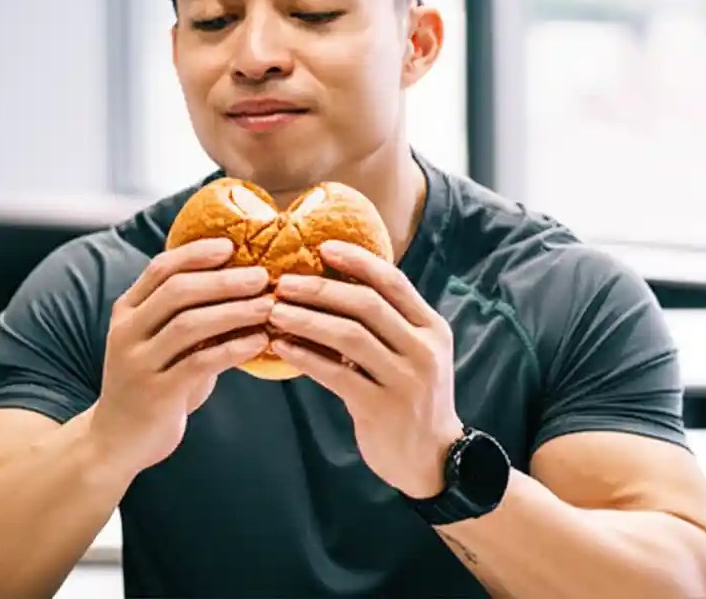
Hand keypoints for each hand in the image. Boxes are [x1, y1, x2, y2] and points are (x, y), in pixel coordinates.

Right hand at [91, 237, 272, 477]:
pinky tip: (259, 342)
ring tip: (269, 306)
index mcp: (127, 311)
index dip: (195, 253)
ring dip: (234, 311)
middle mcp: (127, 332)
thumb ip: (186, 316)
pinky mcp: (156, 393)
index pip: (160, 269)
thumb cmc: (151, 383)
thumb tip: (242, 286)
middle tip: (261, 276)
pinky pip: (199, 362)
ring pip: (189, 324)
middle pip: (177, 291)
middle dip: (223, 280)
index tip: (231, 246)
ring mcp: (138, 363)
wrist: (115, 440)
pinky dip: (233, 348)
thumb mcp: (159, 342)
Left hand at [268, 240, 463, 498]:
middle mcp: (423, 350)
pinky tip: (281, 348)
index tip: (322, 247)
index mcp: (431, 328)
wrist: (432, 459)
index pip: (393, 282)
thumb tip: (333, 285)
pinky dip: (305, 357)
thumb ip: (387, 323)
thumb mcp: (413, 353)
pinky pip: (336, 374)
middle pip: (367, 305)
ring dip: (306, 320)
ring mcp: (405, 380)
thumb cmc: (411, 396)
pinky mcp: (381, 408)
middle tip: (282, 282)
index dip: (357, 261)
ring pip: (349, 337)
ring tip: (273, 311)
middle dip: (320, 289)